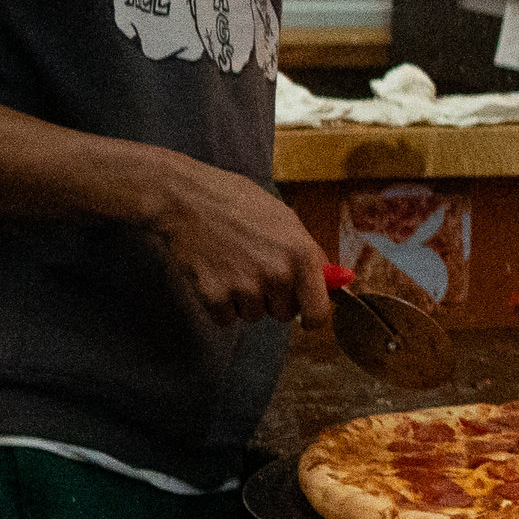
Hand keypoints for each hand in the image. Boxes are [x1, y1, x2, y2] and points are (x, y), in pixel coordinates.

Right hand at [140, 153, 331, 326]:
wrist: (187, 198)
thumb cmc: (238, 203)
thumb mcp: (286, 219)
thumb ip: (309, 254)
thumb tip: (331, 281)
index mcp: (301, 255)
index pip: (319, 311)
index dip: (312, 318)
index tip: (306, 319)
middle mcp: (278, 274)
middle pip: (284, 315)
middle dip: (273, 299)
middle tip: (256, 271)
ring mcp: (245, 287)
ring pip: (253, 316)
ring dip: (244, 301)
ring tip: (232, 266)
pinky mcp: (215, 296)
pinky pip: (226, 318)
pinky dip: (220, 303)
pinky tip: (214, 275)